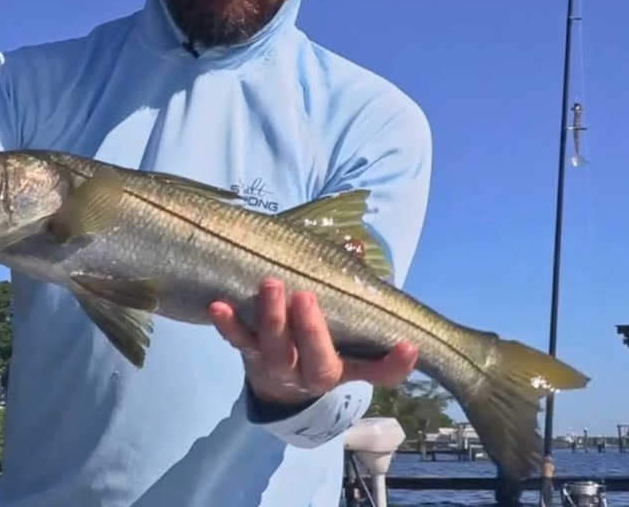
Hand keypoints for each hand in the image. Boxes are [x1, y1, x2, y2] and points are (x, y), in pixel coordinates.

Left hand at [209, 277, 419, 405]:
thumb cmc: (319, 340)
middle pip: (317, 362)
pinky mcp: (250, 356)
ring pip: (276, 352)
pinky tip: (218, 306)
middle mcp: (314, 373)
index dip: (395, 364)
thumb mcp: (343, 327)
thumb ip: (354, 294)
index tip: (410, 345)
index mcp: (345, 367)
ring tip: (271, 285)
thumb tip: (356, 248)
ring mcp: (279, 367)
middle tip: (306, 296)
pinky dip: (229, 326)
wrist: (279, 380)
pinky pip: (238, 343)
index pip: (377, 372)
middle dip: (311, 331)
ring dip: (272, 320)